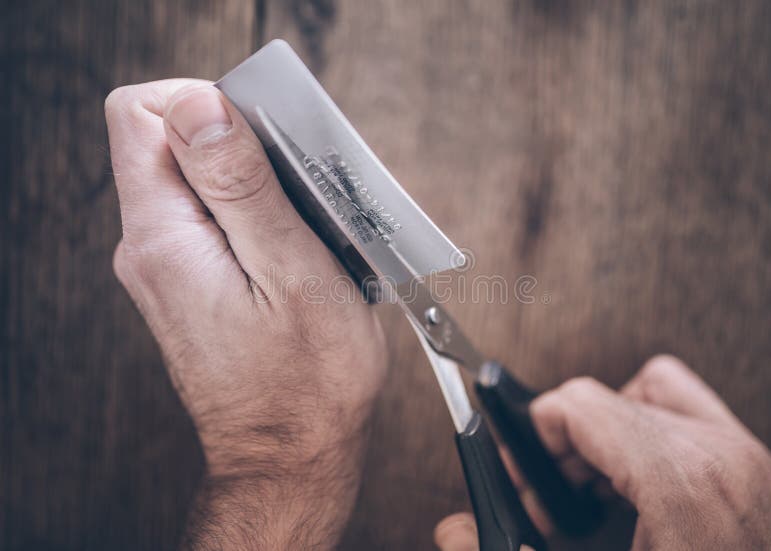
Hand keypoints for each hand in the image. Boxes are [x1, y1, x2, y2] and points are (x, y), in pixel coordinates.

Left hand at [105, 80, 386, 548]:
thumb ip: (241, 186)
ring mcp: (166, 268)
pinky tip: (292, 251)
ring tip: (301, 230)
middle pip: (170, 142)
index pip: (141, 113)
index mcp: (164, 238)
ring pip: (195, 180)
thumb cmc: (307, 380)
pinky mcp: (188, 283)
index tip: (263, 138)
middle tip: (297, 192)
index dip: (204, 102)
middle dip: (239, 146)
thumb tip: (199, 105)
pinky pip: (209, 219)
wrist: (290, 455)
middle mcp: (149, 249)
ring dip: (253, 185)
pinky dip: (253, 216)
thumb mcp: (290, 270)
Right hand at [435, 356, 770, 549]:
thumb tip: (456, 530)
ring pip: (642, 389)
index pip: (577, 403)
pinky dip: (647, 421)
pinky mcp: (751, 459)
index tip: (525, 477)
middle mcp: (716, 452)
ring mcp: (741, 452)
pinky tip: (635, 475)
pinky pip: (682, 401)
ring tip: (592, 488)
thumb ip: (514, 549)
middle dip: (560, 446)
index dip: (531, 438)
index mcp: (680, 482)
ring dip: (604, 431)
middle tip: (552, 498)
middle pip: (601, 397)